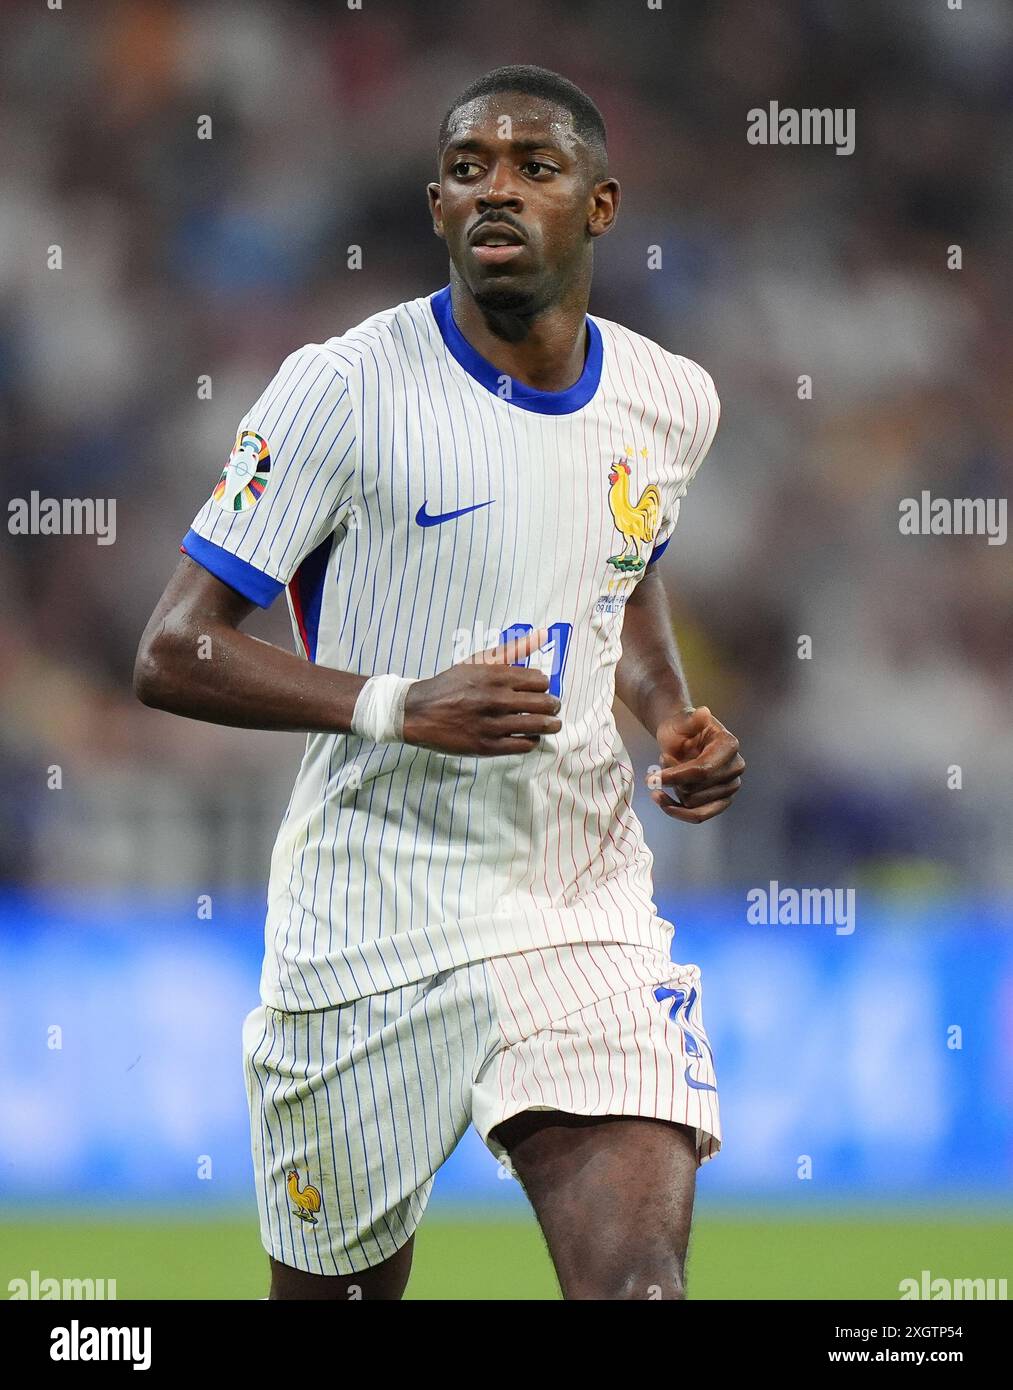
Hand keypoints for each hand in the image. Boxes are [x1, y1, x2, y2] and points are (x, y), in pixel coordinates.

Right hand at [402, 628, 561, 756]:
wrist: (419, 712)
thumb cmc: (451, 684)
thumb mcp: (478, 661)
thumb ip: (512, 649)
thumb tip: (542, 634)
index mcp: (496, 676)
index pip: (540, 680)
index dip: (544, 686)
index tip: (541, 689)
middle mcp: (496, 699)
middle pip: (545, 703)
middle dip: (553, 706)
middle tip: (553, 707)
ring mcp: (492, 724)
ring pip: (538, 725)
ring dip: (550, 725)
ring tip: (551, 724)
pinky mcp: (487, 747)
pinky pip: (524, 745)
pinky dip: (532, 741)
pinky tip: (529, 736)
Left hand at [649, 706, 744, 822]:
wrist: (681, 739)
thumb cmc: (681, 728)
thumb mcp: (681, 720)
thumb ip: (691, 719)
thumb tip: (703, 713)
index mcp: (728, 745)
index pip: (702, 771)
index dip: (675, 776)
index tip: (652, 778)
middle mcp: (735, 767)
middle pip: (695, 789)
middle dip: (673, 779)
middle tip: (664, 760)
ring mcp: (730, 786)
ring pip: (692, 803)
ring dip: (674, 790)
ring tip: (669, 770)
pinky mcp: (721, 802)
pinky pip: (698, 816)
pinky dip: (676, 811)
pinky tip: (660, 799)